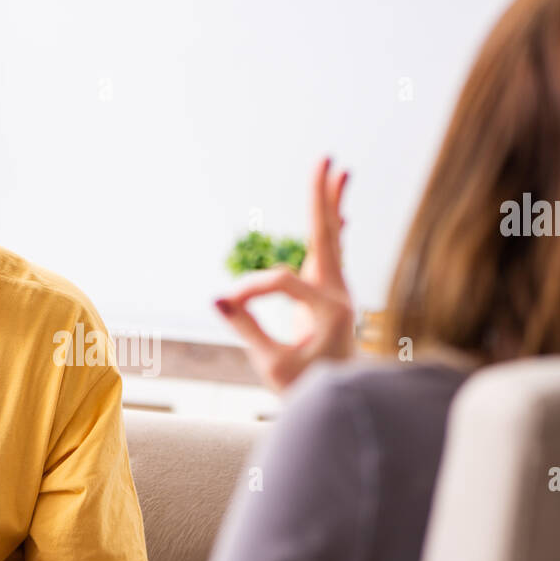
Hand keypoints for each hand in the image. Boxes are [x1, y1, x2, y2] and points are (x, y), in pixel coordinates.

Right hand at [215, 156, 353, 392]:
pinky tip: (341, 211)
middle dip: (323, 197)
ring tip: (340, 170)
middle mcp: (340, 294)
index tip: (227, 303)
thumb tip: (218, 298)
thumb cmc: (305, 388)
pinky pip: (331, 253)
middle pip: (328, 236)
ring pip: (332, 239)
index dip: (250, 289)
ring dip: (332, 203)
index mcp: (330, 310)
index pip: (281, 281)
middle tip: (326, 157)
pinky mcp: (330, 295)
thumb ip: (246, 328)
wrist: (337, 402)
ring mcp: (338, 292)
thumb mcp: (272, 364)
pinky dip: (332, 229)